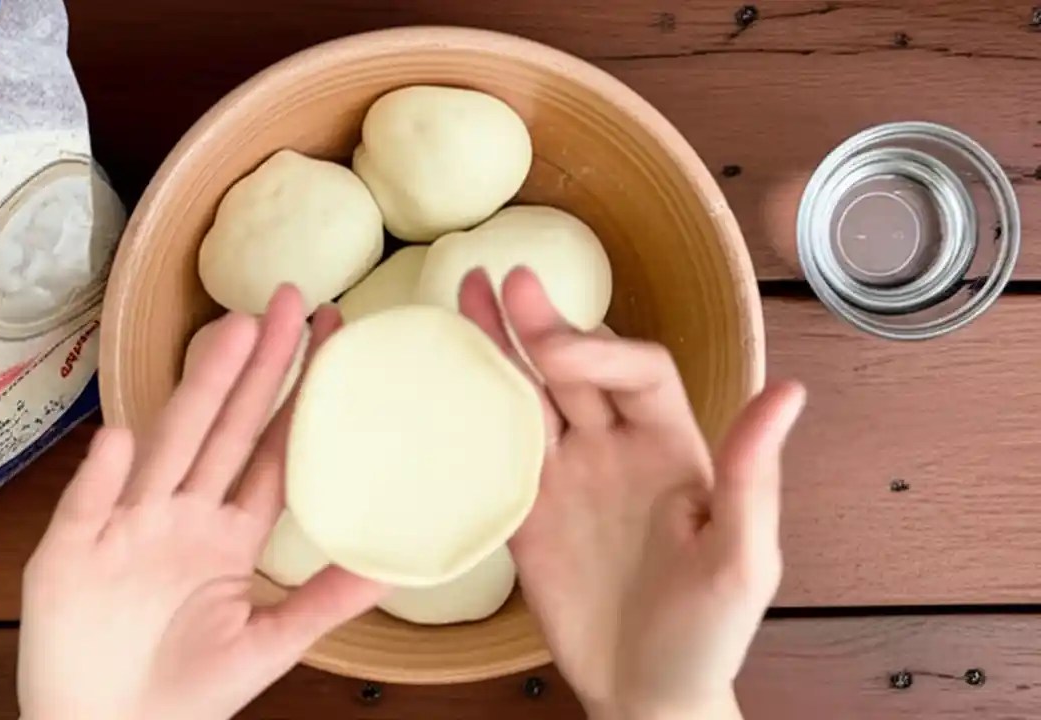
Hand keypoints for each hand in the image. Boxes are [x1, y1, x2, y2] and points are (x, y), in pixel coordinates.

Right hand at [18, 288, 384, 719]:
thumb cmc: (185, 694)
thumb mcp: (268, 644)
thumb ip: (324, 601)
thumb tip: (395, 567)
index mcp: (227, 534)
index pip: (272, 452)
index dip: (300, 398)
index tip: (329, 340)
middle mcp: (180, 516)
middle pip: (224, 427)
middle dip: (256, 366)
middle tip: (287, 300)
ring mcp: (125, 526)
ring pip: (166, 446)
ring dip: (194, 393)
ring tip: (227, 335)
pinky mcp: (69, 554)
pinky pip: (86, 509)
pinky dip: (100, 478)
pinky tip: (120, 439)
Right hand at [459, 268, 804, 719]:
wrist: (647, 694)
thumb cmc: (708, 635)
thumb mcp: (744, 560)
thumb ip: (755, 477)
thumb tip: (790, 390)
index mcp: (670, 447)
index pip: (634, 370)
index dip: (597, 350)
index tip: (554, 353)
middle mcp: (614, 450)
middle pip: (572, 368)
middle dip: (539, 325)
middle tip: (504, 280)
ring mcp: (564, 480)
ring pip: (526, 399)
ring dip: (498, 350)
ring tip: (468, 297)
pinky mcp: (523, 515)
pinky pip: (491, 455)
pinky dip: (467, 417)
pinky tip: (445, 378)